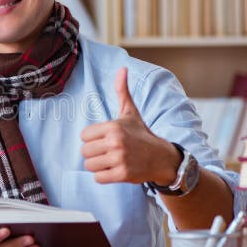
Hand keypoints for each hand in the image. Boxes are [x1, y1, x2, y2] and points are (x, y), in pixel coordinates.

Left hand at [80, 67, 180, 185]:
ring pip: (89, 166)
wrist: (161, 157)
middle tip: (108, 152)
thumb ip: (122, 91)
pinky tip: (114, 170)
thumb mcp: (131, 112)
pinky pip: (99, 178)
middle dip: (94, 153)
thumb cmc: (141, 134)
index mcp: (113, 126)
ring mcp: (119, 159)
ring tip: (111, 161)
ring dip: (98, 166)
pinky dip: (103, 176)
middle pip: (84, 152)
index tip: (104, 139)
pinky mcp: (122, 175)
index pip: (84, 136)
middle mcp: (116, 142)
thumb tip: (122, 68)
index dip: (92, 139)